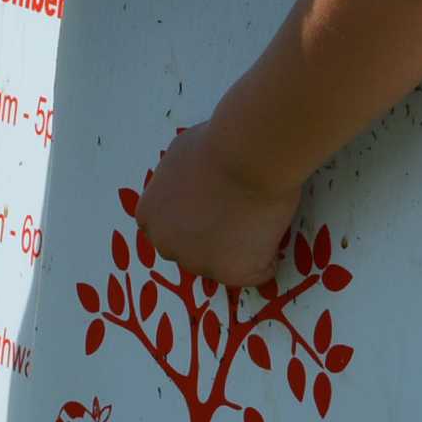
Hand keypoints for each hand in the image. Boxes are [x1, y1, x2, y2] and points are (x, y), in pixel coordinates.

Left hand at [135, 121, 303, 288]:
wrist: (246, 158)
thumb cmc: (212, 146)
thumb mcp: (178, 158)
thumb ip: (178, 183)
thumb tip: (191, 186)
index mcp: (149, 218)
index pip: (171, 229)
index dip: (197, 218)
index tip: (216, 205)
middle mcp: (166, 246)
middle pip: (192, 250)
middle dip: (213, 237)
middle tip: (239, 212)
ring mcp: (199, 264)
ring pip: (222, 265)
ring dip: (239, 250)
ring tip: (258, 219)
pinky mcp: (233, 275)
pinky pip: (256, 274)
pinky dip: (268, 259)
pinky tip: (271, 233)